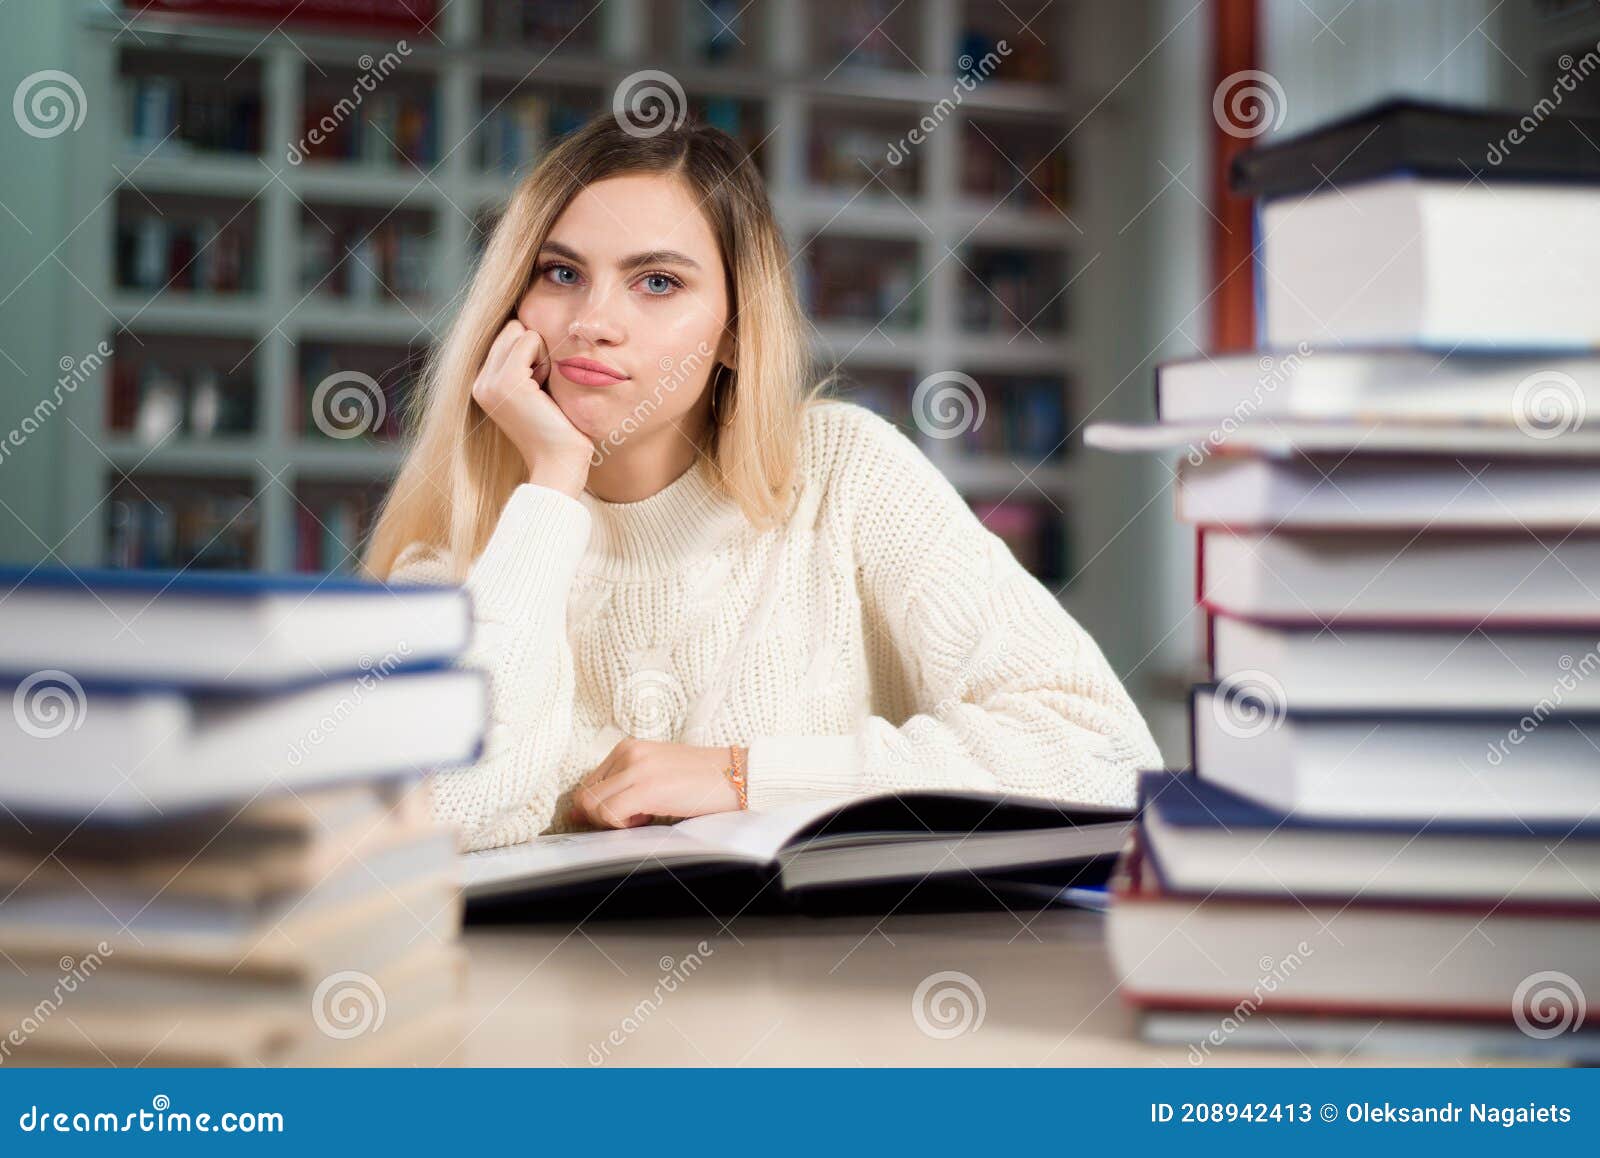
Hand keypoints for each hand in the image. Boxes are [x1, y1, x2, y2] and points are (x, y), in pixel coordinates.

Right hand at [471, 318, 593, 495]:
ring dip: (541, 355)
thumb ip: (526, 365)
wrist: (559, 463)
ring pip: (520, 331)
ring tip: (543, 391)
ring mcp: (490, 381)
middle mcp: (480, 382)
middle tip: (543, 387)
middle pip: (512, 329)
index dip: (532, 354)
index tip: (539, 387)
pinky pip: (530, 339)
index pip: (507, 336)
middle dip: (535, 350)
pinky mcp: (507, 380)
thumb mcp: (536, 392)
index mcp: (484, 385)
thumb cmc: (559, 430)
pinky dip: (546, 359)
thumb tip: (534, 330)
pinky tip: (546, 390)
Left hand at [570, 738, 743, 828]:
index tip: (626, 814)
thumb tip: (577, 811)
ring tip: (645, 815)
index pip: (588, 783)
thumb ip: (620, 786)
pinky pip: (610, 814)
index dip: (599, 807)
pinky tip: (648, 817)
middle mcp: (628, 752)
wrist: (738, 775)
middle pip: (585, 796)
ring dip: (615, 821)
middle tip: (636, 817)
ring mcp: (637, 768)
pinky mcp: (647, 788)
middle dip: (604, 816)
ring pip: (593, 806)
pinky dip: (624, 825)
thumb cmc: (700, 780)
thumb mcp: (655, 774)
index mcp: (628, 746)